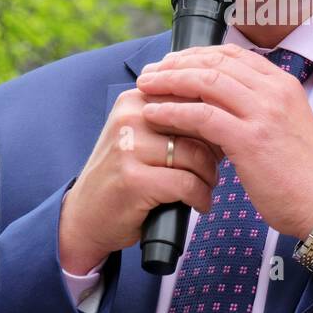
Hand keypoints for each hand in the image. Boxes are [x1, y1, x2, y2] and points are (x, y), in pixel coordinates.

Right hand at [58, 86, 223, 274]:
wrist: (85, 217)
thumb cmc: (124, 176)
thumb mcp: (144, 137)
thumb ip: (176, 120)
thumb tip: (227, 114)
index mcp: (135, 100)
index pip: (192, 96)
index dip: (215, 120)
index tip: (220, 140)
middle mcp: (130, 117)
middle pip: (198, 123)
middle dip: (215, 149)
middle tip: (214, 168)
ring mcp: (129, 147)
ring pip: (196, 155)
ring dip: (210, 177)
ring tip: (205, 187)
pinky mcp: (133, 179)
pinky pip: (187, 184)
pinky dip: (201, 197)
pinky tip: (199, 204)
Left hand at [136, 43, 312, 238]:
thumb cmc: (300, 172)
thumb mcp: (283, 127)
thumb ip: (256, 109)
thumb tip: (217, 105)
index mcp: (283, 85)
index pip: (233, 54)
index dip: (197, 54)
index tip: (173, 62)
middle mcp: (274, 92)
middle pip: (215, 63)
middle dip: (177, 64)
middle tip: (151, 72)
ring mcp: (263, 113)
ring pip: (205, 83)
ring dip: (169, 82)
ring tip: (145, 87)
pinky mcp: (249, 139)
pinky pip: (201, 117)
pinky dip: (173, 112)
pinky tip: (154, 114)